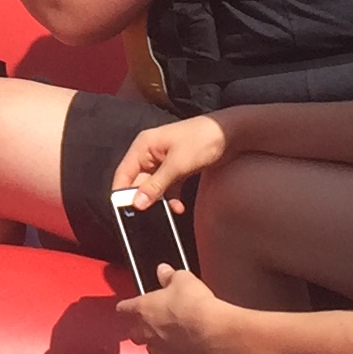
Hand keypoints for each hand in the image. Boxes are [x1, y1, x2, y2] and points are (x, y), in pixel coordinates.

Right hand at [113, 116, 227, 206]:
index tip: (122, 213)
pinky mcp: (177, 169)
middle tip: (146, 219)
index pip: (124, 173)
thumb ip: (156, 185)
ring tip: (166, 215)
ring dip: (159, 201)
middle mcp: (150, 154)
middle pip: (138, 182)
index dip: (121, 193)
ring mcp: (164, 162)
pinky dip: (171, 198)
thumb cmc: (202, 140)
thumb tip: (137, 203)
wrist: (231, 133)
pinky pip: (167, 188)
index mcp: (143, 146)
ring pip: (153, 187)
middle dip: (143, 200)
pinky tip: (178, 208)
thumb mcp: (177, 165)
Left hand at [114, 261, 223, 353]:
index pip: (125, 307)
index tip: (123, 306)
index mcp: (144, 308)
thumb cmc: (194, 306)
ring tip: (162, 338)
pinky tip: (180, 350)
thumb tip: (164, 271)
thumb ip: (169, 275)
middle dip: (137, 328)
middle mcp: (148, 330)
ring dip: (154, 343)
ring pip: (150, 348)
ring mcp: (161, 348)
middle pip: (133, 332)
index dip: (124, 306)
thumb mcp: (182, 280)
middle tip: (144, 323)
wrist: (212, 331)